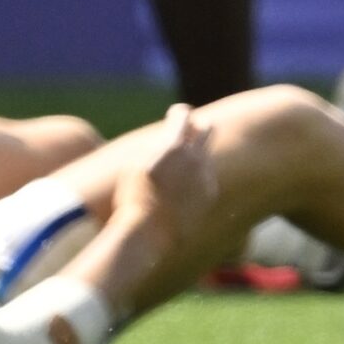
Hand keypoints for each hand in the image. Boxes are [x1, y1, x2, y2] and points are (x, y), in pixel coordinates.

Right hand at [116, 104, 215, 234]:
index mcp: (173, 144)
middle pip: (208, 128)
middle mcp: (194, 156)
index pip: (184, 114)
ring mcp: (205, 174)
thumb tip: (166, 136)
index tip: (175, 115)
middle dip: (197, 128)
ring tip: (175, 172)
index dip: (178, 113)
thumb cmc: (133, 195)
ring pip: (205, 155)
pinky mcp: (210, 192)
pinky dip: (196, 178)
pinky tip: (180, 191)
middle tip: (186, 134)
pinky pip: (206, 177)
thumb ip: (154, 145)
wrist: (148, 230)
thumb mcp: (134, 163)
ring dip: (193, 157)